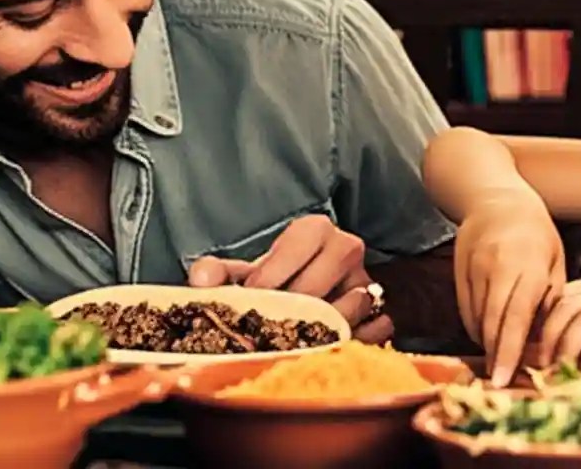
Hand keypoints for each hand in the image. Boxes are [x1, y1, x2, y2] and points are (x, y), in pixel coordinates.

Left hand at [188, 215, 392, 342]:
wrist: (310, 292)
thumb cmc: (275, 280)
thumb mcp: (245, 272)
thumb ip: (217, 273)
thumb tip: (200, 281)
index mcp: (315, 229)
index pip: (296, 249)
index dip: (270, 277)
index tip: (252, 298)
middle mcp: (347, 249)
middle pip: (319, 285)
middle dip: (289, 310)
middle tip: (268, 327)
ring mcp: (367, 281)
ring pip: (349, 309)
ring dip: (320, 331)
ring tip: (294, 341)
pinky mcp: (380, 313)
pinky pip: (373, 332)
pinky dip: (350, 344)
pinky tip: (325, 349)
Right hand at [455, 193, 564, 386]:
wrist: (494, 197)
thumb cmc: (535, 231)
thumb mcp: (554, 261)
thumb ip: (550, 301)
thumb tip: (544, 343)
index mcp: (528, 265)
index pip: (516, 317)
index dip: (510, 352)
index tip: (504, 379)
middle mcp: (496, 267)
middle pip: (492, 322)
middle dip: (496, 356)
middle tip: (501, 381)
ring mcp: (473, 268)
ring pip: (476, 319)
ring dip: (487, 343)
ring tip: (501, 359)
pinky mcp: (458, 271)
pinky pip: (465, 310)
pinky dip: (476, 328)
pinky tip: (488, 334)